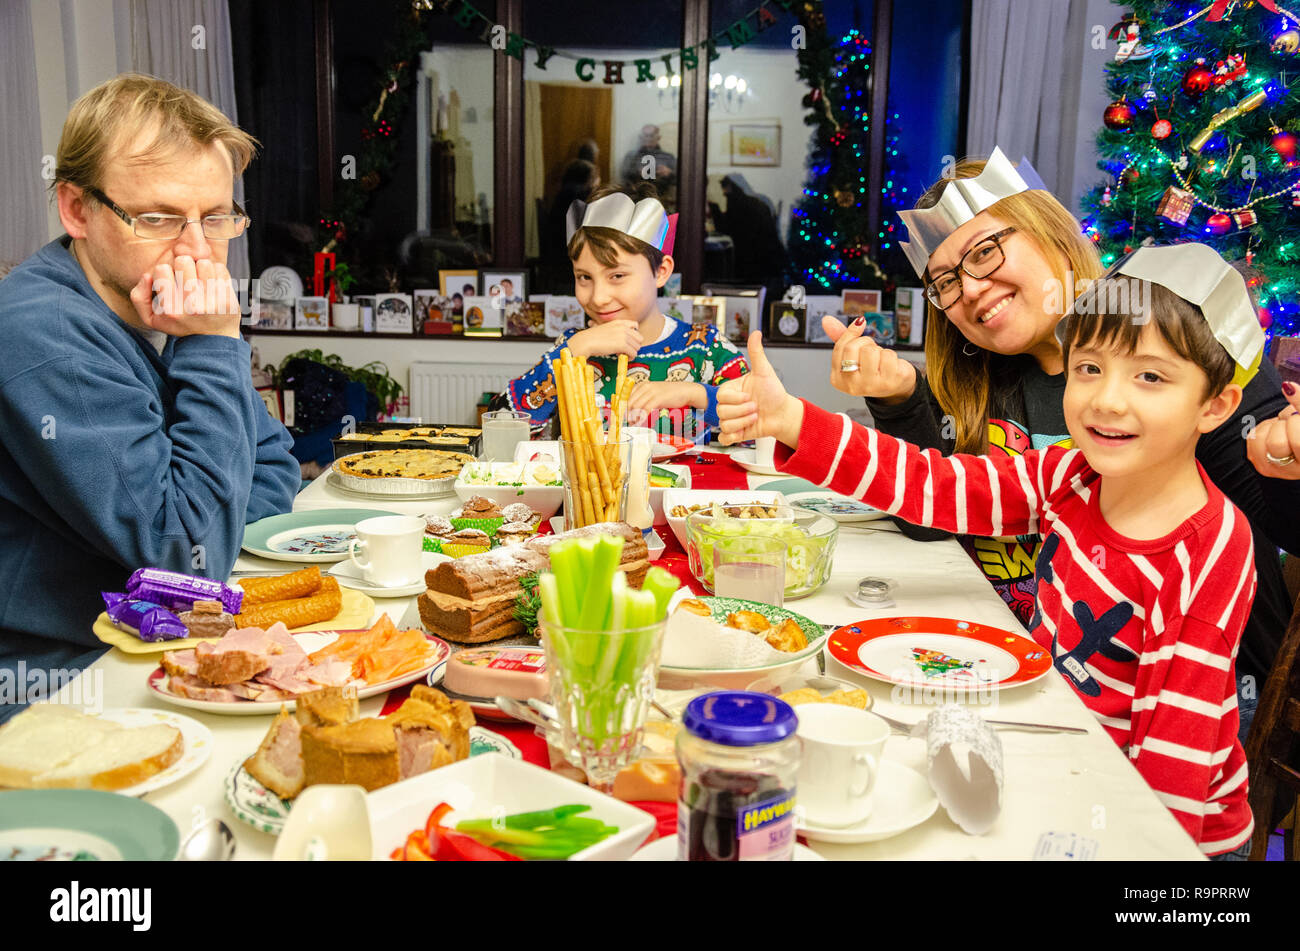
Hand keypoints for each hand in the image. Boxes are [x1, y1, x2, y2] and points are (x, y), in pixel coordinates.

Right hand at [129, 256, 240, 337]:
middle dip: (185, 266)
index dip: (167, 272)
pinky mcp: (228, 299)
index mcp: (170, 310)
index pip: (162, 269)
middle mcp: (191, 306)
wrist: (213, 342)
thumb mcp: (152, 319)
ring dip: (201, 268)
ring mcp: (212, 302)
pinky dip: (216, 272)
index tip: (172, 281)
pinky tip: (213, 283)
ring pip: (203, 262)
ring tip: (201, 280)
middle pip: (184, 261)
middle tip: (188, 277)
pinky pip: (220, 269)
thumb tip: (147, 275)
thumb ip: (139, 297)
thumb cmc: (181, 325)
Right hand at [568, 319, 642, 358]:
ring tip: (621, 354)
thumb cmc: (592, 338)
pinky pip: (634, 353)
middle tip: (624, 349)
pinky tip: (621, 357)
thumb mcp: (606, 329)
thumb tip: (623, 340)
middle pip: (639, 338)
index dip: (633, 335)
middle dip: (634, 345)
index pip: (636, 325)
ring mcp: (624, 336)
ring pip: (637, 347)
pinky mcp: (622, 345)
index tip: (627, 341)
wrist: (585, 342)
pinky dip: (629, 358)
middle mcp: (623, 327)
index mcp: (619, 322)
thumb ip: (616, 331)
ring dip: (631, 352)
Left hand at [626, 381, 705, 416]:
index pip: (626, 396)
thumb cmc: (669, 394)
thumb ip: (643, 399)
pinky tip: (640, 422)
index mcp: (642, 385)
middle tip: (626, 422)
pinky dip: (641, 417)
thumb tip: (632, 410)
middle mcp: (645, 386)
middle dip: (626, 413)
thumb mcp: (654, 394)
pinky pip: (646, 409)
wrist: (685, 391)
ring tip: (633, 423)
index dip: (622, 407)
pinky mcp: (658, 398)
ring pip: (636, 406)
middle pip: (629, 401)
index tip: (621, 416)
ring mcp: (652, 392)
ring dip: (633, 417)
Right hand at [715, 331, 803, 447]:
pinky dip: (732, 437)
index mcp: (732, 390)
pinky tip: (744, 431)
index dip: (736, 399)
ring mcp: (732, 419)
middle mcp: (730, 404)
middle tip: (755, 408)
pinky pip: (723, 438)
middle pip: (721, 411)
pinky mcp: (735, 433)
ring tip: (755, 418)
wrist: (783, 413)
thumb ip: (757, 353)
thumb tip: (756, 333)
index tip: (750, 397)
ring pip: (723, 425)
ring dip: (742, 423)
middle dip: (742, 412)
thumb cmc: (773, 393)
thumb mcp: (764, 372)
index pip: (721, 396)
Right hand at [825, 315, 916, 401]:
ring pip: (871, 351)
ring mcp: (870, 386)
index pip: (840, 347)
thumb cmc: (871, 367)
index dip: (851, 333)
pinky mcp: (889, 383)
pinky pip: (888, 356)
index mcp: (838, 379)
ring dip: (879, 350)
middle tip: (871, 350)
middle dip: (865, 342)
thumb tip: (826, 320)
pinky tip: (890, 366)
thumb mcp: (853, 353)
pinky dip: (892, 356)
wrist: (895, 383)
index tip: (859, 324)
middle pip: (853, 348)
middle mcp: (852, 386)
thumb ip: (840, 336)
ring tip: (880, 360)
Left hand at [1247, 382, 1299, 479]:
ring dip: (1272, 427)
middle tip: (1292, 424)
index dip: (1294, 423)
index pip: (1297, 441)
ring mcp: (1277, 471)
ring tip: (1285, 429)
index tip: (1297, 417)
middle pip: (1276, 444)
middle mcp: (1295, 471)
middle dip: (1283, 425)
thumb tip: (1287, 387)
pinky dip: (1262, 431)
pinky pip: (1252, 440)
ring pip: (1260, 441)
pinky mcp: (1262, 466)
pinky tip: (1275, 434)